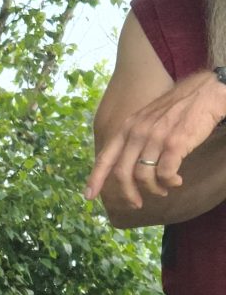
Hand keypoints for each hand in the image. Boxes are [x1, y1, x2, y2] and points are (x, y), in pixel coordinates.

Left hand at [88, 70, 225, 206]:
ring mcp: (155, 138)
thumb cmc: (177, 108)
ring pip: (143, 176)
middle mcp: (137, 133)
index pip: (105, 157)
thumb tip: (124, 165)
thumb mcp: (146, 118)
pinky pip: (165, 173)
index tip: (88, 196)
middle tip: (136, 203)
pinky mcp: (175, 144)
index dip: (95, 179)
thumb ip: (133, 138)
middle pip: (122, 173)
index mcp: (126, 127)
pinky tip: (176, 181)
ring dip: (153, 189)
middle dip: (127, 194)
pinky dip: (169, 182)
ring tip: (162, 190)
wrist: (206, 91)